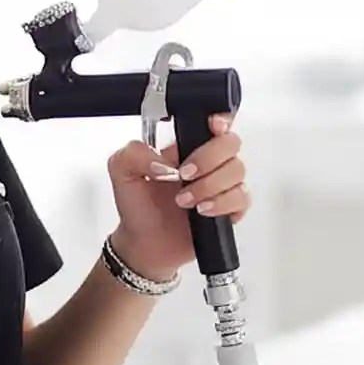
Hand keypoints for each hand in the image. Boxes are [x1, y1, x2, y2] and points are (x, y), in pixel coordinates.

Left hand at [104, 112, 250, 280]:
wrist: (145, 244)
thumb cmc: (137, 206)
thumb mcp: (121, 171)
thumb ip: (134, 153)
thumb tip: (163, 161)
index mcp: (185, 146)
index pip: (215, 122)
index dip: (221, 120)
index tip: (214, 127)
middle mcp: (208, 163)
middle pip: (231, 143)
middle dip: (209, 158)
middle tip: (184, 174)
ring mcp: (221, 185)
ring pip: (237, 170)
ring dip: (210, 185)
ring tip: (185, 200)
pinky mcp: (230, 209)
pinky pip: (242, 198)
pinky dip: (222, 203)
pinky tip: (202, 210)